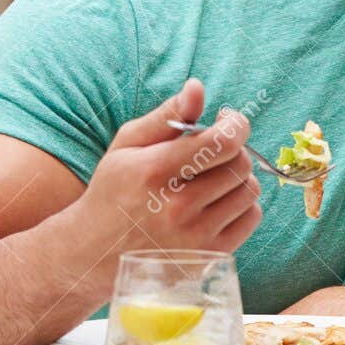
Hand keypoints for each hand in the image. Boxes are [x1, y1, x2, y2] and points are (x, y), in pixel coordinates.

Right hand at [64, 78, 263, 286]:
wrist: (93, 255)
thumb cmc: (114, 191)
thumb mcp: (127, 146)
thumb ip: (167, 114)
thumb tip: (197, 87)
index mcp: (153, 172)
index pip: (223, 142)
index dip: (236, 125)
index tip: (228, 122)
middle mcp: (176, 207)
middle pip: (240, 164)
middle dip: (233, 151)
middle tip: (215, 151)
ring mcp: (194, 237)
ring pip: (249, 191)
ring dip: (238, 178)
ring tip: (214, 177)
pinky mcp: (209, 257)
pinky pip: (252, 218)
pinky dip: (243, 205)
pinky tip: (219, 201)